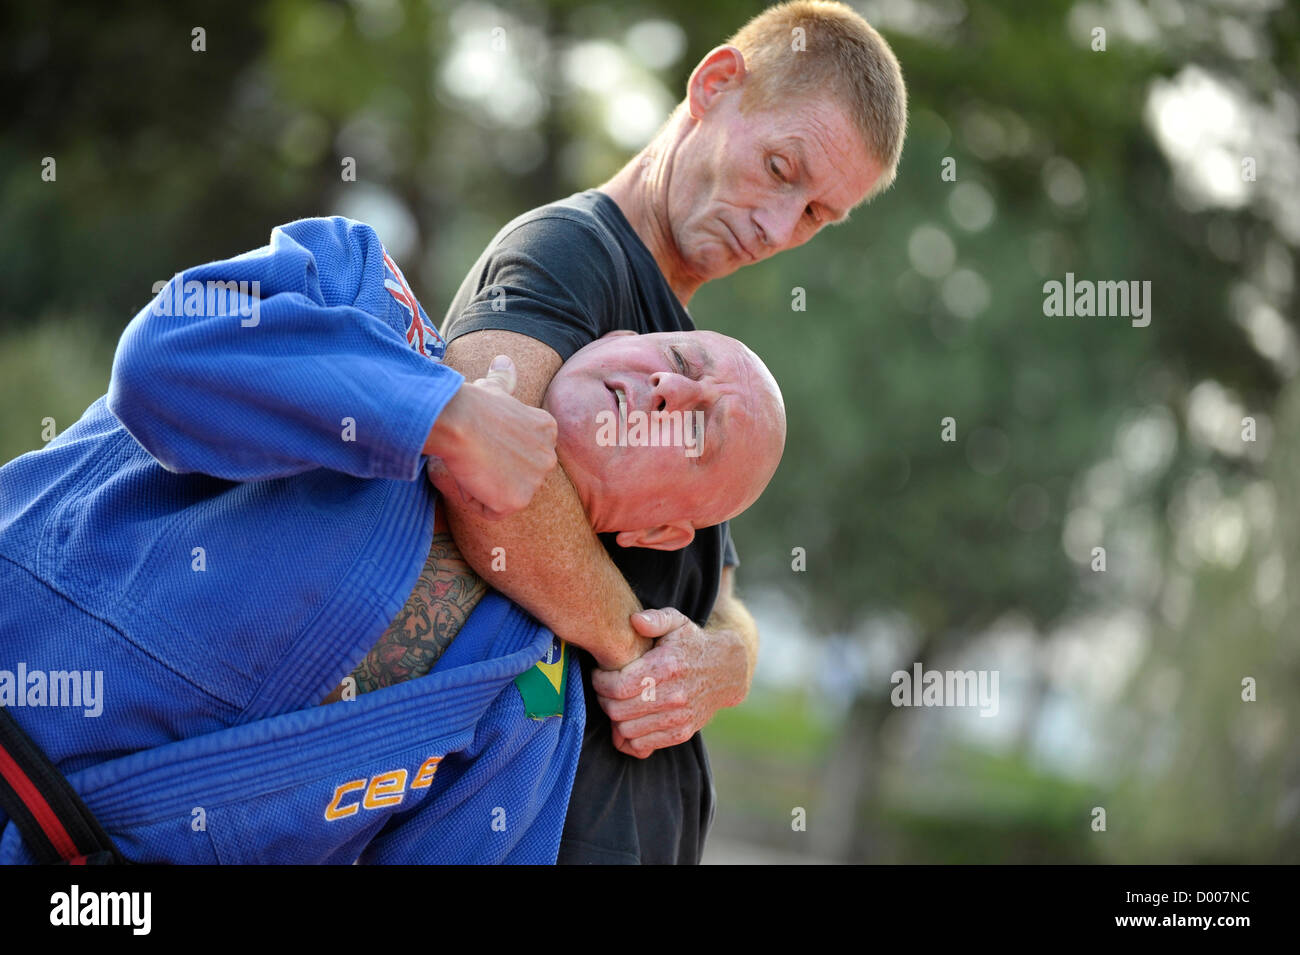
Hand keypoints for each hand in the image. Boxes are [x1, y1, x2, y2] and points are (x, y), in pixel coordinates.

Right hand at [425, 355, 557, 518]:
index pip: (520, 456)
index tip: (483, 438)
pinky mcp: (518, 501)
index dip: (494, 450)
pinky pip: (490, 511)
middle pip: (514, 479)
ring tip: (473, 461)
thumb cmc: (471, 403)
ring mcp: (536, 481)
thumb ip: (504, 380)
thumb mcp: (493, 388)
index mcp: (548, 431)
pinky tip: (470, 474)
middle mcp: (549, 457)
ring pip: (500, 496)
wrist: (458, 419)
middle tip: (475, 452)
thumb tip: (503, 360)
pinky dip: (474, 498)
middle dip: (491, 471)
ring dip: (481, 484)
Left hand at [591, 607, 748, 758]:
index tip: (599, 674)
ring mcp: (679, 718)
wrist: (727, 670)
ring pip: (627, 730)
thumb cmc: (692, 643)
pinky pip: (643, 745)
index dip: (600, 682)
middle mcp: (674, 695)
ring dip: (614, 718)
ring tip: (616, 702)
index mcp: (667, 667)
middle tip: (604, 689)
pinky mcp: (682, 733)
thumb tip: (635, 621)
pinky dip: (629, 737)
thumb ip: (655, 618)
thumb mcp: (677, 622)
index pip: (618, 685)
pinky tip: (629, 719)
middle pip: (618, 710)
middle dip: (603, 699)